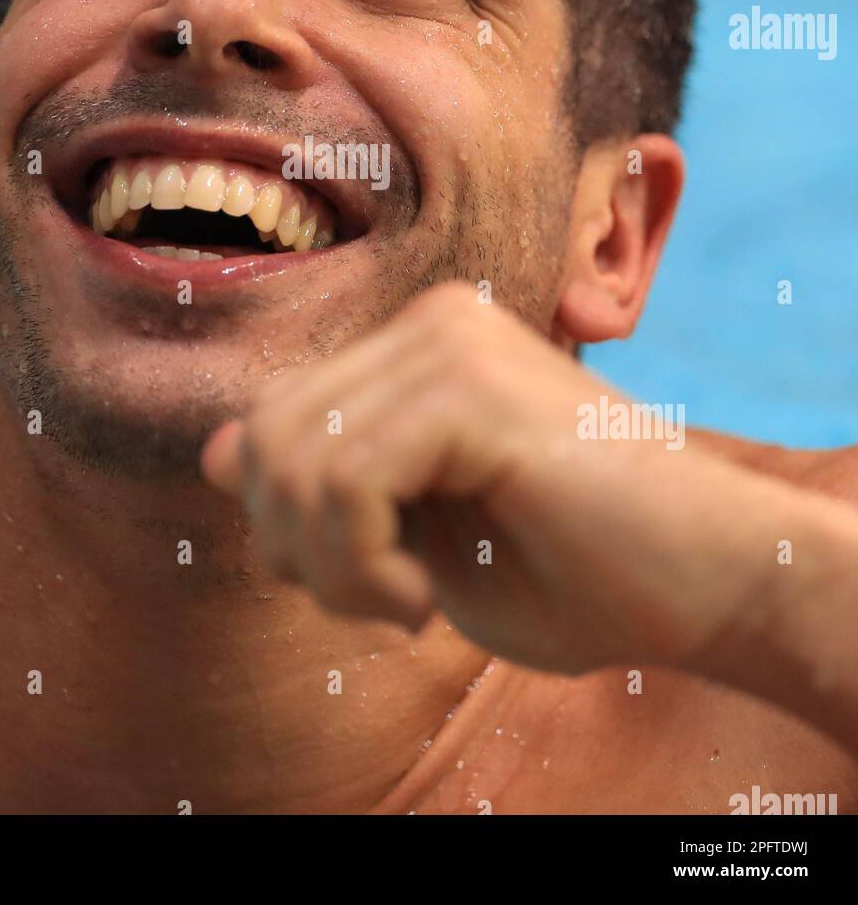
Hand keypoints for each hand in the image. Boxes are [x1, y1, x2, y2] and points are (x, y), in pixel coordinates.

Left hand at [201, 283, 800, 675]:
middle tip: (375, 600)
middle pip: (263, 433)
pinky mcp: (473, 388)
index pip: (270, 417)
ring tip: (402, 603)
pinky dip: (359, 569)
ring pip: (292, 459)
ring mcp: (453, 340)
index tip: (359, 579)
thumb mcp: (416, 535)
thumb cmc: (573, 568)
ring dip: (328, 568)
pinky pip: (344, 483)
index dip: (280, 518)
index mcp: (420, 341)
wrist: (708, 582)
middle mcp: (431, 318)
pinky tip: (422, 601)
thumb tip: (213, 451)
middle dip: (291, 544)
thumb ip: (324, 485)